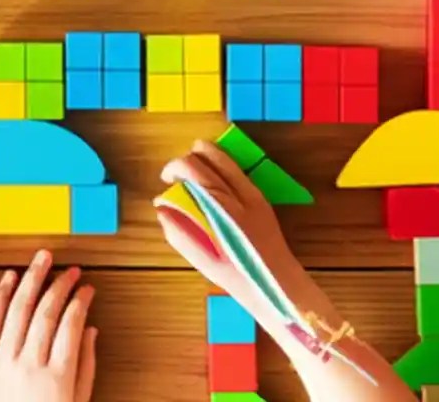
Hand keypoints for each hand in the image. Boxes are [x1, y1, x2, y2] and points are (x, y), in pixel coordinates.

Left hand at [0, 250, 98, 401]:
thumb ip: (85, 366)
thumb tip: (89, 329)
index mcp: (57, 377)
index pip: (71, 325)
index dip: (81, 302)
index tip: (88, 289)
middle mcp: (29, 365)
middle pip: (46, 313)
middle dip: (61, 285)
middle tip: (71, 269)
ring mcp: (3, 362)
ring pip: (18, 310)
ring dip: (32, 280)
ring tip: (42, 259)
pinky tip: (9, 278)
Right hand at [153, 141, 301, 304]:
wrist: (277, 282)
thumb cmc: (237, 277)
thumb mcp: (202, 261)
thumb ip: (179, 232)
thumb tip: (162, 209)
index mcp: (222, 208)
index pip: (193, 168)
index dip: (174, 168)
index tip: (165, 181)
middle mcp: (239, 193)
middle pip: (208, 156)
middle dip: (186, 159)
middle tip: (175, 175)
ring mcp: (253, 192)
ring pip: (225, 157)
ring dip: (204, 156)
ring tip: (191, 170)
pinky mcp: (261, 196)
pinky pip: (236, 169)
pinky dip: (219, 165)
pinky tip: (211, 179)